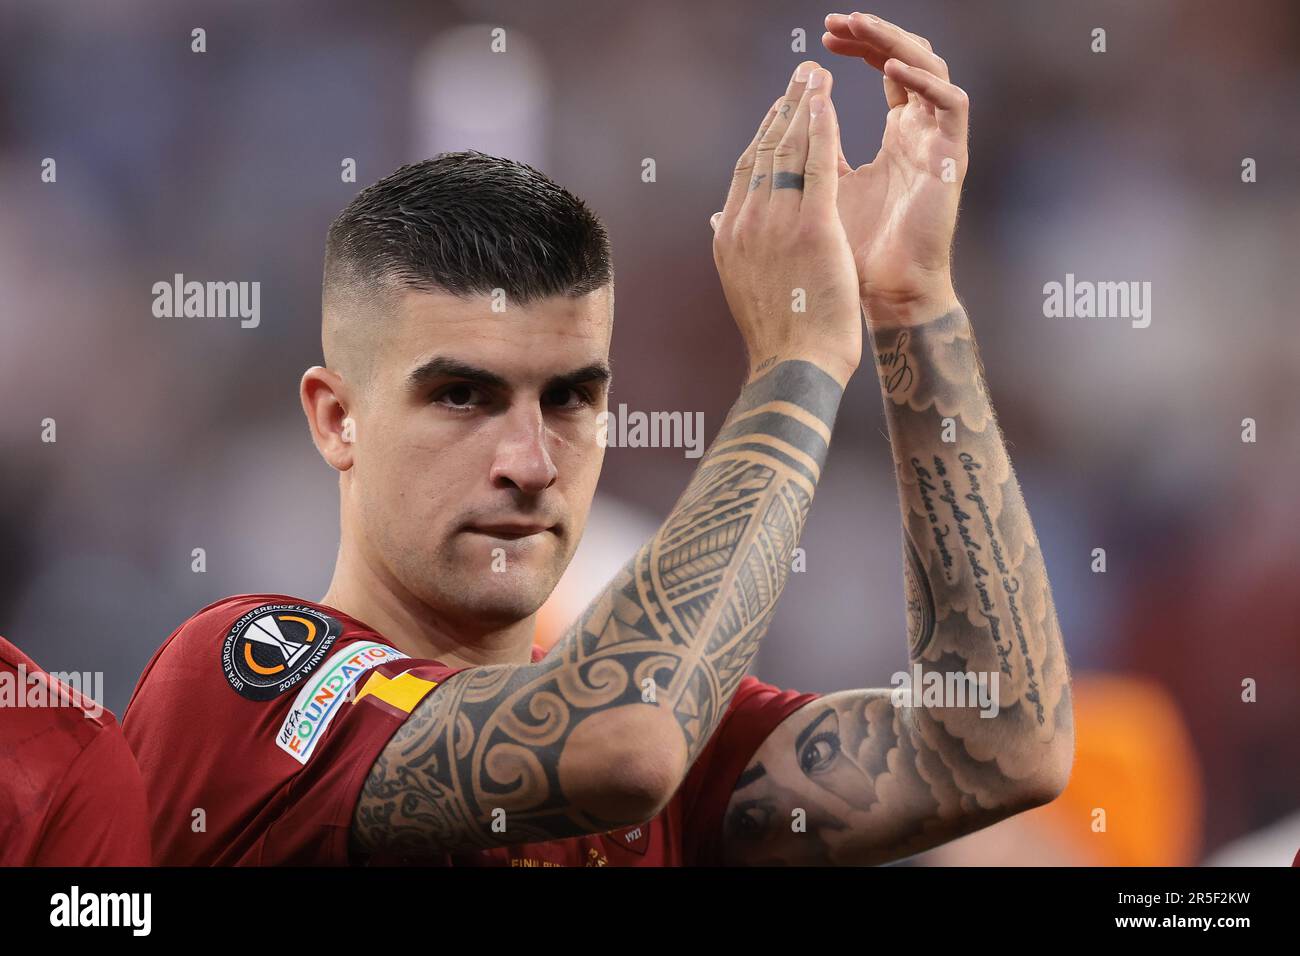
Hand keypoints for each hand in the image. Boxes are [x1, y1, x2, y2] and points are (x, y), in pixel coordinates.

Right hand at [711, 62, 861, 386]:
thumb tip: (718, 221)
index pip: (746, 172)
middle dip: (784, 108)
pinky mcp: (812, 227)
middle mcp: (746, 222)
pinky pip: (817, 164)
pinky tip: (827, 100)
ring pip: (789, 150)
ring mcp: (776, 223)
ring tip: (814, 75)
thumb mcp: (745, 287)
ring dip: (802, 105)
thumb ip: (736, 248)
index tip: (779, 109)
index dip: (763, 135)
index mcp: (730, 236)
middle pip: (765, 151)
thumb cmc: (780, 339)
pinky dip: (822, 127)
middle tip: (800, 76)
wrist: (793, 368)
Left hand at [822, 12, 967, 323]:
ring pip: (931, 69)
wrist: (885, 297)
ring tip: (860, 28)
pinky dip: (923, 80)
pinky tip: (888, 69)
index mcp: (896, 137)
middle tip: (836, 22)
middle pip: (907, 60)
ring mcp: (939, 144)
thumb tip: (760, 156)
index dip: (858, 48)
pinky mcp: (952, 160)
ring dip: (895, 43)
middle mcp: (921, 134)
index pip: (882, 72)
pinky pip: (951, 103)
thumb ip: (805, 164)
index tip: (818, 42)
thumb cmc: (853, 257)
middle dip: (873, 35)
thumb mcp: (818, 197)